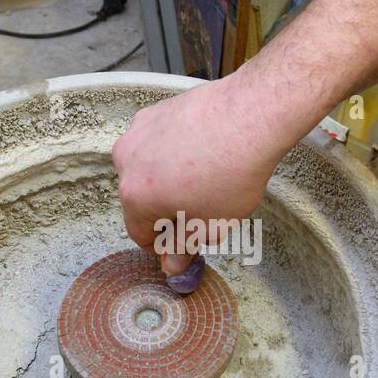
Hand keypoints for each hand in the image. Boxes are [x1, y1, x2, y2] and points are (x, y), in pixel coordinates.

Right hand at [113, 75, 282, 274]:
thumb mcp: (209, 226)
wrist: (250, 116)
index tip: (183, 244)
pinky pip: (159, 143)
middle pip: (141, 199)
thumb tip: (171, 265)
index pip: (139, 233)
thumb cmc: (231, 174)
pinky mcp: (156, 112)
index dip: (163, 245)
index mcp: (134, 196)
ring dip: (169, 180)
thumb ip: (183, 248)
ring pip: (149, 169)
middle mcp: (127, 162)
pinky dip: (174, 153)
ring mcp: (139, 132)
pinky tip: (204, 153)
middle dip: (167, 210)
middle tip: (201, 211)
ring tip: (206, 178)